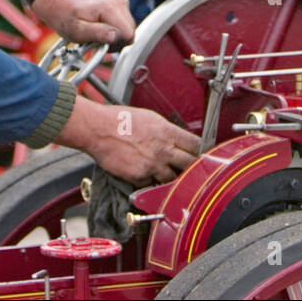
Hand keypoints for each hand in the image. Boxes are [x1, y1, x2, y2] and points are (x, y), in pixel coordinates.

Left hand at [30, 0, 134, 45]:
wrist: (60, 4)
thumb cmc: (66, 17)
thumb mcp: (77, 31)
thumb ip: (97, 33)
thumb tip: (115, 37)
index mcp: (109, 7)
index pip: (128, 34)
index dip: (115, 44)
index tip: (100, 43)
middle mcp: (118, 1)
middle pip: (130, 32)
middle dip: (115, 41)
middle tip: (96, 39)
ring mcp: (120, 1)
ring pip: (128, 29)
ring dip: (114, 36)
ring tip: (97, 33)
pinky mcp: (120, 4)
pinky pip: (124, 24)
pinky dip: (114, 30)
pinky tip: (101, 28)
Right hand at [56, 98, 200, 184]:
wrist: (98, 129)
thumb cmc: (119, 119)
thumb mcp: (149, 118)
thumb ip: (166, 131)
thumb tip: (176, 139)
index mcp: (167, 132)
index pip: (196, 145)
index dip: (202, 151)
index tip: (203, 155)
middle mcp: (163, 149)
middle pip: (190, 164)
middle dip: (192, 167)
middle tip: (191, 169)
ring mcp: (151, 165)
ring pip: (172, 178)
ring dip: (171, 177)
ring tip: (166, 173)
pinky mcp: (139, 176)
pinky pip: (151, 183)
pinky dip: (150, 180)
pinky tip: (144, 172)